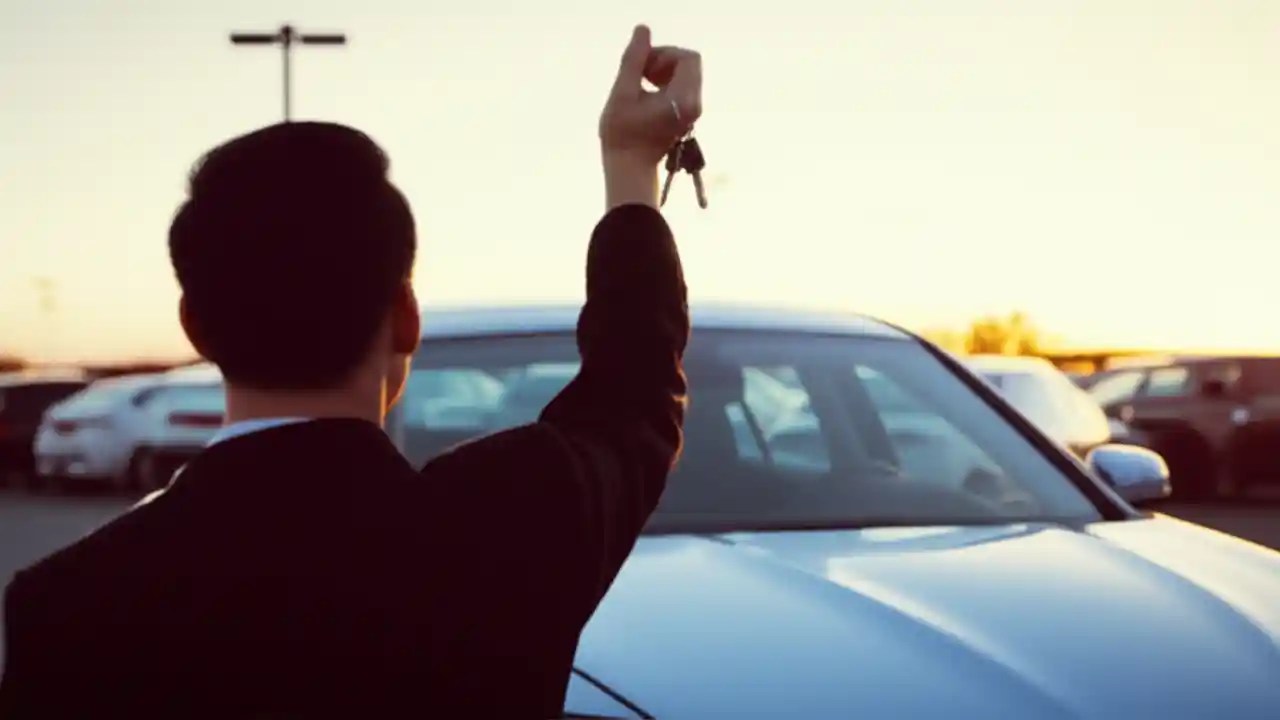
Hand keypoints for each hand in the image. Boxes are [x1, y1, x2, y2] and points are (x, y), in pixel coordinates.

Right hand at [598, 26, 701, 208]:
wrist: (629, 171)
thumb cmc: (622, 136)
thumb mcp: (622, 93)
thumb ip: (634, 59)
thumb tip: (643, 31)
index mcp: (684, 99)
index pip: (687, 58)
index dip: (664, 54)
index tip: (643, 68)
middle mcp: (694, 105)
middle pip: (689, 64)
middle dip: (664, 60)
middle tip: (640, 74)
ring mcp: (691, 112)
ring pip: (686, 74)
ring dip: (663, 71)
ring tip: (640, 84)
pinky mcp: (685, 117)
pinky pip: (682, 87)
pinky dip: (665, 83)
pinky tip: (645, 95)